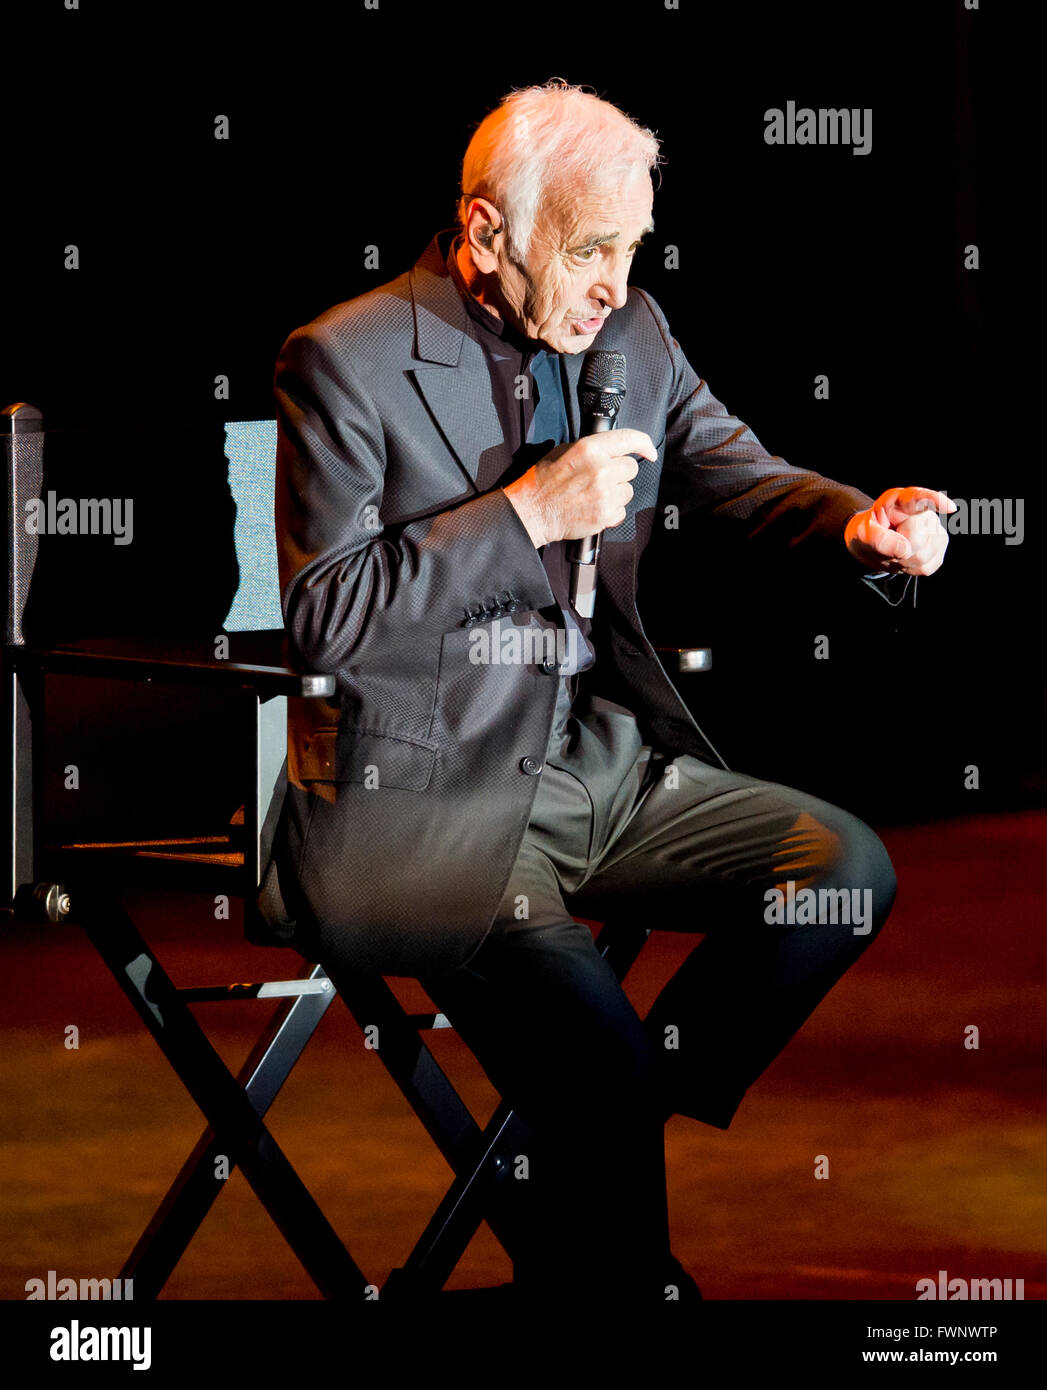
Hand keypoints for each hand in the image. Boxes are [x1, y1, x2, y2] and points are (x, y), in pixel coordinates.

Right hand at [503, 429, 657, 548]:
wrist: (533, 511)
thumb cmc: (543, 482)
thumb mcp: (563, 452)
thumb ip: (592, 449)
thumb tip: (613, 450)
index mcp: (590, 449)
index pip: (629, 439)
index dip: (644, 444)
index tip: (649, 452)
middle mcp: (600, 469)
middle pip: (631, 468)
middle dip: (620, 473)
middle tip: (602, 480)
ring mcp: (604, 493)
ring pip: (628, 490)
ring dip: (616, 494)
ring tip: (594, 496)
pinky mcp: (605, 514)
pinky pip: (622, 510)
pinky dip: (611, 512)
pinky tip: (594, 508)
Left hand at [844, 487, 955, 576]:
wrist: (873, 544)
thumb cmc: (868, 533)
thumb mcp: (862, 534)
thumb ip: (878, 539)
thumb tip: (904, 549)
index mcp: (902, 501)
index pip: (921, 498)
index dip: (936, 501)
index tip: (950, 508)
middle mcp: (923, 512)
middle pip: (918, 537)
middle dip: (900, 548)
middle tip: (887, 545)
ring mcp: (935, 529)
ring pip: (924, 555)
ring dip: (903, 561)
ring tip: (895, 550)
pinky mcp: (939, 547)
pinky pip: (927, 566)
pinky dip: (911, 568)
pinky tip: (905, 558)